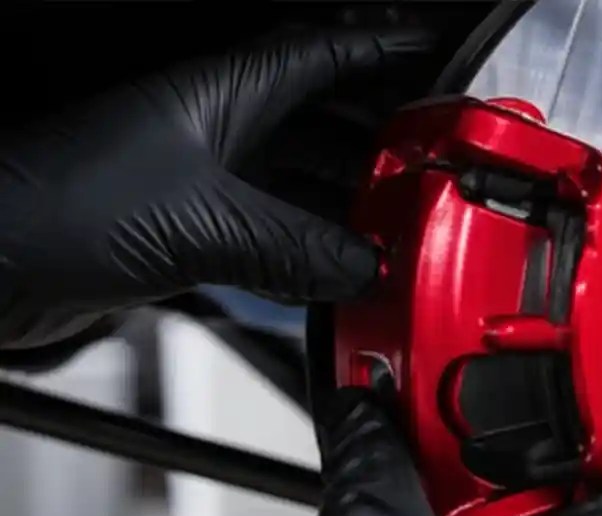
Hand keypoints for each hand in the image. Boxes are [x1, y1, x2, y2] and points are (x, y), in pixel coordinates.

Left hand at [0, 28, 432, 348]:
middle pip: (323, 121)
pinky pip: (271, 237)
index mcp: (222, 96)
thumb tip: (364, 264)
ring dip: (348, 207)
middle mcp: (217, 132)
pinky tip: (336, 273)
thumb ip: (296, 246)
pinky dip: (309, 255)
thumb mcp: (204, 223)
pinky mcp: (188, 235)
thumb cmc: (58, 206)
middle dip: (381, 142)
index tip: (440, 63)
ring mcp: (203, 183)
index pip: (324, 55)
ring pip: (300, 183)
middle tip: (431, 167)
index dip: (386, 53)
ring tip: (396, 227)